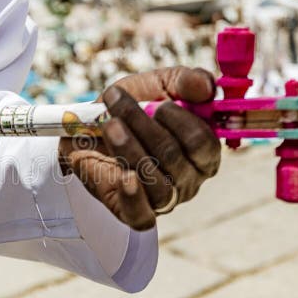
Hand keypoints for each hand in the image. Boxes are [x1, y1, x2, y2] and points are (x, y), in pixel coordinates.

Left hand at [60, 67, 220, 229]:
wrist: (89, 126)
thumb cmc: (134, 104)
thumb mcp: (160, 84)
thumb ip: (188, 81)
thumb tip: (208, 86)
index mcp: (203, 152)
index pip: (203, 144)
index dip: (180, 121)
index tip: (158, 102)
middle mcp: (188, 179)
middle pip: (173, 157)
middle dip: (141, 123)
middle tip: (116, 101)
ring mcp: (163, 198)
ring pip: (154, 180)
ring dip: (128, 147)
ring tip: (109, 125)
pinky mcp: (134, 212)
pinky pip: (142, 216)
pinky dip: (133, 197)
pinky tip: (123, 175)